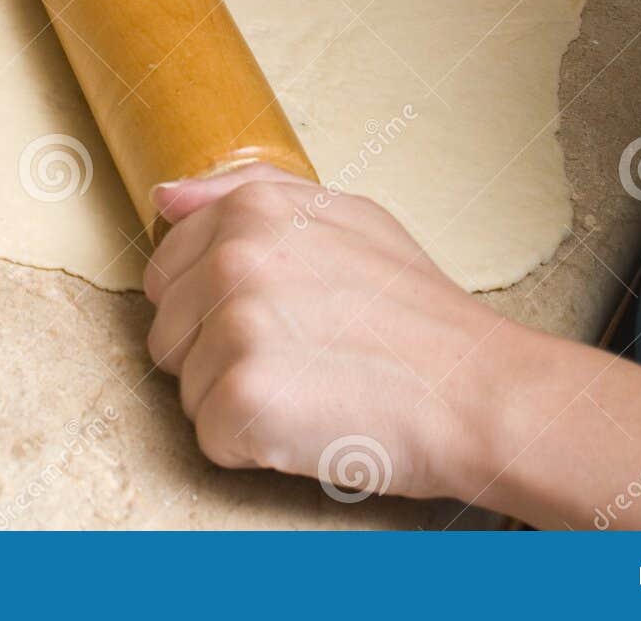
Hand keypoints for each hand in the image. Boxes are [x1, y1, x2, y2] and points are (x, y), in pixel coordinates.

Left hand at [144, 163, 520, 502]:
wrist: (476, 390)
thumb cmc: (416, 312)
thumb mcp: (344, 217)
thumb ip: (247, 194)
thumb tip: (164, 197)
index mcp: (251, 210)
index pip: (167, 270)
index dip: (214, 307)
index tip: (279, 319)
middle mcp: (233, 258)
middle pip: (168, 331)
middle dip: (216, 355)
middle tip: (299, 356)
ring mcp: (233, 327)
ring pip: (186, 387)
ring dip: (236, 401)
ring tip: (310, 386)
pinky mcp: (240, 397)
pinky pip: (210, 436)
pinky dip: (251, 446)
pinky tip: (307, 422)